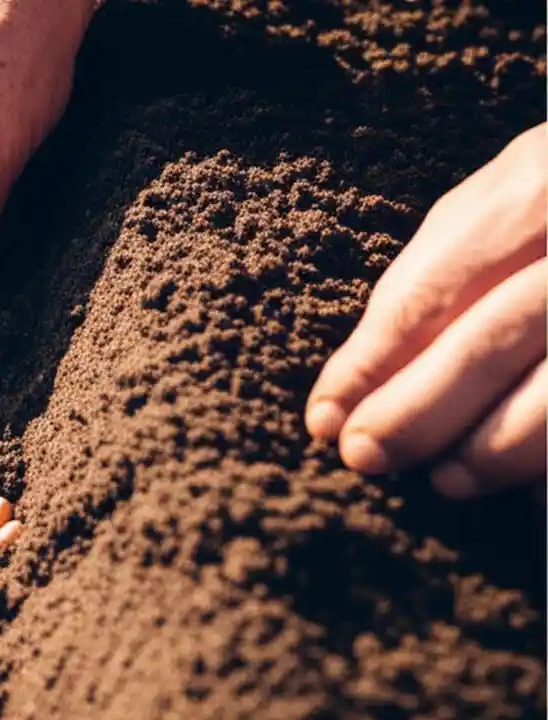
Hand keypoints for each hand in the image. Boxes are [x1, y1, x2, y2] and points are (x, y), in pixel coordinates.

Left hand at [306, 123, 546, 498]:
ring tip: (449, 479)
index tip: (326, 418)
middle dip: (420, 411)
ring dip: (499, 448)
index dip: (372, 362)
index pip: (434, 288)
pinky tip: (535, 491)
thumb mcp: (510, 191)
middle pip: (498, 339)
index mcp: (542, 183)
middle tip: (366, 456)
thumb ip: (440, 270)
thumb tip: (357, 379)